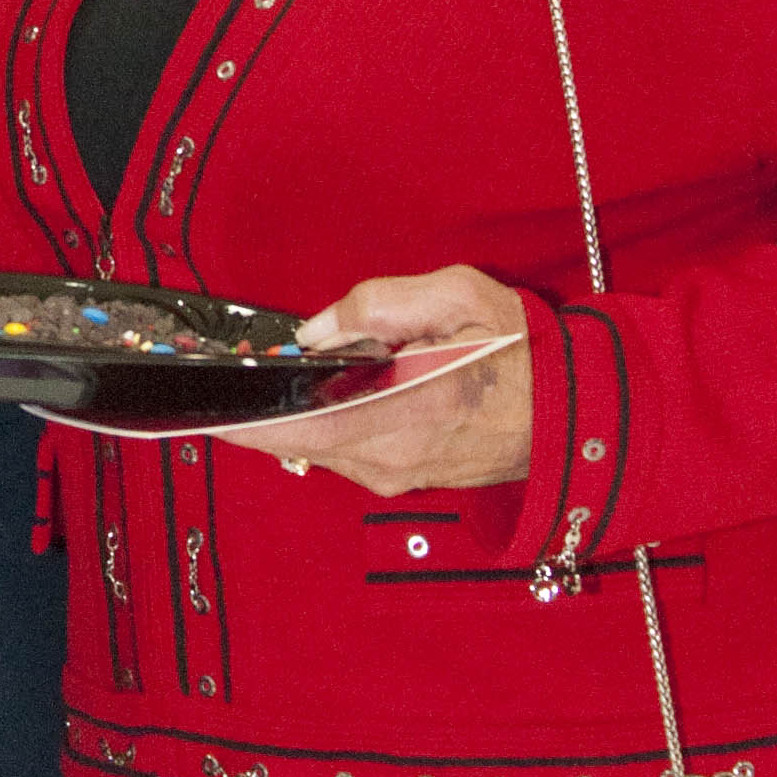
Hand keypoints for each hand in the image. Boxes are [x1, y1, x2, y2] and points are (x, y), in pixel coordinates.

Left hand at [220, 266, 534, 496]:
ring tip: (289, 372)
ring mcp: (396, 476)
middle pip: (294, 439)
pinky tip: (331, 391)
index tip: (201, 405)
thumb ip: (378, 304)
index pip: (294, 429)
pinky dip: (325, 422)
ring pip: (316, 445)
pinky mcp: (402, 479)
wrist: (575, 412)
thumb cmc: (524, 352)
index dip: (239, 419)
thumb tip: (316, 330)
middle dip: (264, 404)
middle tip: (237, 369)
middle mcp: (391, 458)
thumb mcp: (458, 297)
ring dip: (297, 412)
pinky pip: (342, 450)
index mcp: (403, 413)